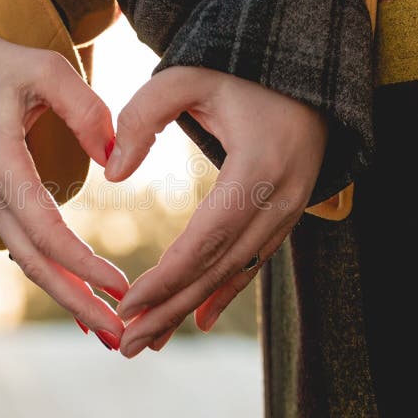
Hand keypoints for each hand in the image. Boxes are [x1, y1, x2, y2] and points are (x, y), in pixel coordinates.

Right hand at [0, 29, 128, 349]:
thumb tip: (115, 158)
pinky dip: (51, 275)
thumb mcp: (44, 68)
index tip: (119, 285)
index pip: (41, 227)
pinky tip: (77, 298)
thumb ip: (83, 108)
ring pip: (26, 260)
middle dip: (74, 301)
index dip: (80, 261)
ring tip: (104, 328)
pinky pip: (22, 246)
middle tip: (117, 335)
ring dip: (65, 296)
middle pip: (32, 260)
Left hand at [106, 67, 327, 357]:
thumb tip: (114, 173)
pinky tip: (200, 320)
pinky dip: (224, 293)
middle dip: (171, 309)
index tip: (127, 305)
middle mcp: (280, 198)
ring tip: (150, 342)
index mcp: (258, 168)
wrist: (303, 76)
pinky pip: (253, 263)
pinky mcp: (286, 215)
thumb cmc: (239, 72)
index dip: (167, 276)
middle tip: (128, 345)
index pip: (207, 237)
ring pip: (235, 273)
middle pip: (219, 268)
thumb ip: (145, 115)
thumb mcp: (188, 77)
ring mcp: (289, 211)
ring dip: (190, 310)